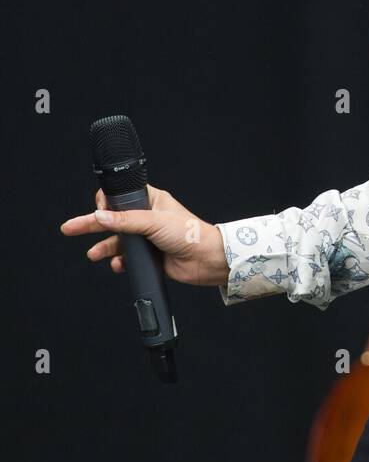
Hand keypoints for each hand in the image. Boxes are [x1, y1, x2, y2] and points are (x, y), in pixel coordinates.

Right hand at [60, 184, 229, 287]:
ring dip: (104, 246)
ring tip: (93, 254)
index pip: (121, 197)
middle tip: (70, 228)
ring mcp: (147, 237)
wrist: (205, 260)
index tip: (96, 209)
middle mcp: (147, 217)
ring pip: (118, 240)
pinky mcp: (148, 255)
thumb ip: (126, 220)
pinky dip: (120, 261)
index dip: (106, 202)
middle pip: (113, 219)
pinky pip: (127, 257)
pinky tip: (119, 264)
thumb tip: (101, 216)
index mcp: (151, 200)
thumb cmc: (189, 233)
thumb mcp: (154, 222)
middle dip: (91, 224)